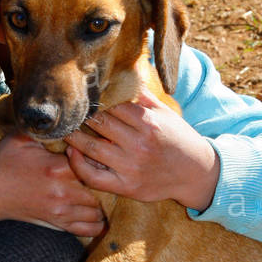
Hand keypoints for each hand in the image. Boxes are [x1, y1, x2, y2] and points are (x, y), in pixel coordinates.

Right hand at [0, 131, 106, 236]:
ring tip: (106, 189)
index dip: (100, 156)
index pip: (93, 162)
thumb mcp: (22, 138)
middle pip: (101, 187)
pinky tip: (100, 214)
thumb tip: (63, 113)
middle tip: (110, 171)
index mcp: (57, 168)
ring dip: (104, 200)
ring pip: (98, 210)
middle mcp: (63, 192)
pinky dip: (97, 224)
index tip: (101, 150)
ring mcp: (61, 211)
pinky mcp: (57, 223)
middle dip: (106, 179)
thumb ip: (45, 128)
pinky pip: (86, 229)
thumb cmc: (4, 162)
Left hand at [65, 87, 220, 209]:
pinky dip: (79, 165)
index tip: (82, 95)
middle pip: (100, 124)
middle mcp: (139, 144)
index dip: (94, 100)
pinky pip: (94, 177)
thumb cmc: (179, 140)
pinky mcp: (127, 187)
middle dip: (81, 116)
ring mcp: (131, 167)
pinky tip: (72, 153)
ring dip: (73, 137)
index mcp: (149, 122)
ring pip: (91, 148)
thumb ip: (144, 97)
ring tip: (64, 128)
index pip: (112, 105)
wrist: (197, 173)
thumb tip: (125, 74)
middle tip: (67, 110)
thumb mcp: (166, 113)